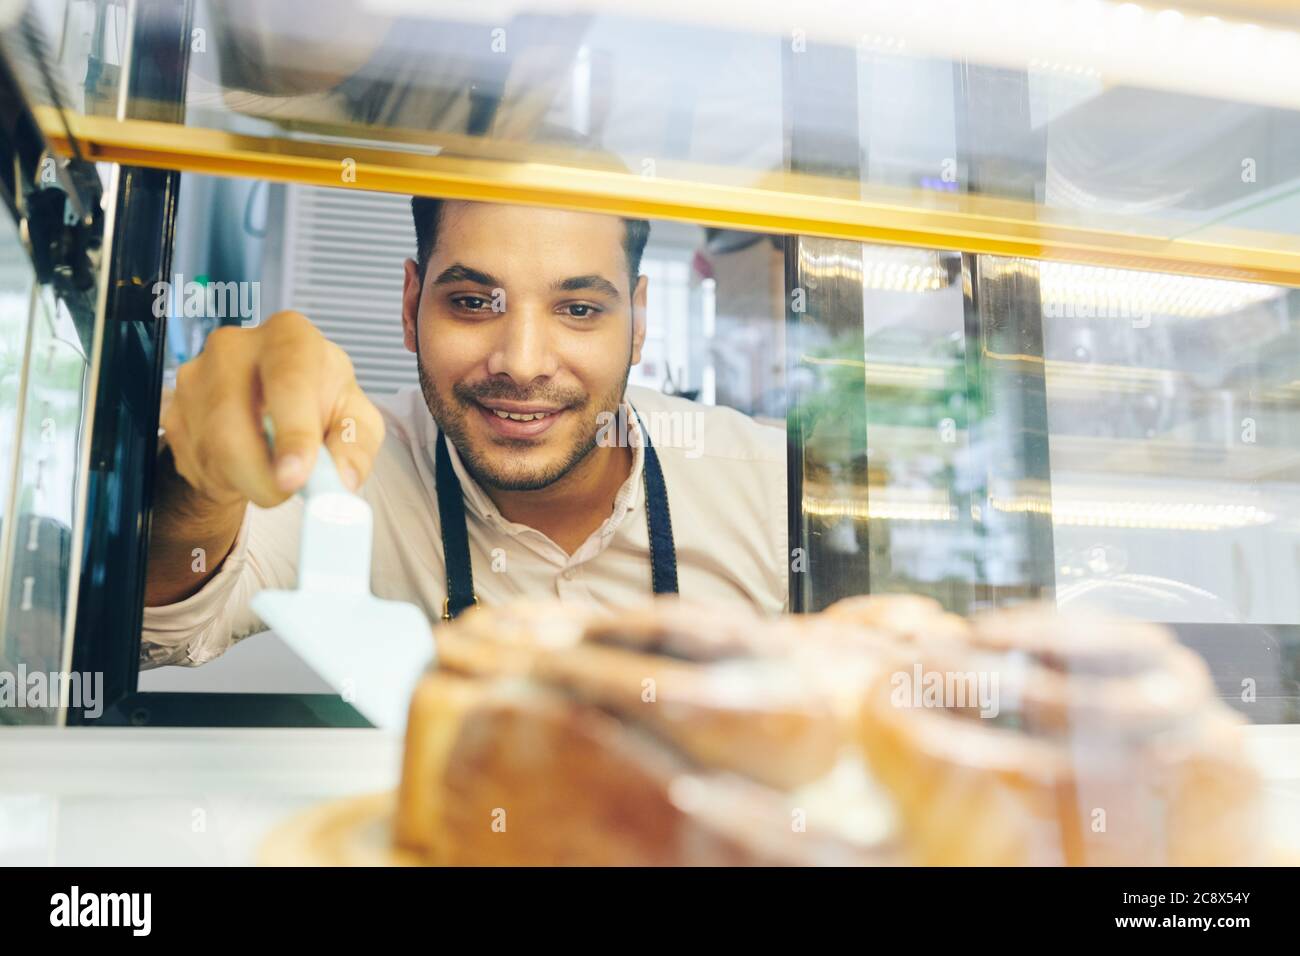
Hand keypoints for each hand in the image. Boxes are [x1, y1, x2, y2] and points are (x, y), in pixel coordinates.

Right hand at [162, 311, 384, 509]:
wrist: (273, 404)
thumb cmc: (319, 401)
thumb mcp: (353, 418)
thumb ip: (355, 446)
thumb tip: (342, 480)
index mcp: (289, 336)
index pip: (288, 379)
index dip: (292, 432)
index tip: (296, 476)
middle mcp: (234, 347)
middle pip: (232, 422)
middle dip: (261, 475)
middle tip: (287, 492)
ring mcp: (195, 377)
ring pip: (211, 451)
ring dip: (246, 481)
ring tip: (272, 472)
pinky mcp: (173, 410)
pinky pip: (195, 462)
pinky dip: (224, 480)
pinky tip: (244, 466)